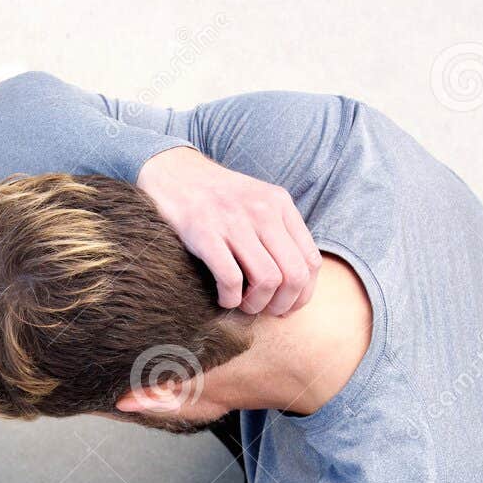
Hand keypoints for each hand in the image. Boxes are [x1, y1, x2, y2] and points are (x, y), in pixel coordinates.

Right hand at [137, 146, 321, 315]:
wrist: (172, 173)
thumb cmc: (216, 197)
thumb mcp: (257, 201)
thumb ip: (278, 230)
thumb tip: (293, 281)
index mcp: (280, 204)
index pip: (310, 261)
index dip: (302, 293)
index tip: (286, 305)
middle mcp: (262, 211)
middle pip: (294, 274)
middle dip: (282, 304)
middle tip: (264, 310)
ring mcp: (233, 221)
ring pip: (267, 280)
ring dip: (256, 304)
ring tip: (242, 304)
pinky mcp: (204, 233)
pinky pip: (231, 279)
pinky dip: (230, 299)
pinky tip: (223, 297)